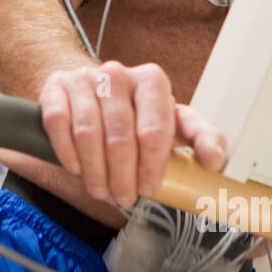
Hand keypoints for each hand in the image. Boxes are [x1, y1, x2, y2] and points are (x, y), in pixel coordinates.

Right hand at [38, 60, 226, 209]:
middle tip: (124, 197)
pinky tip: (76, 168)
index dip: (151, 167)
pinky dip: (67, 152)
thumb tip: (215, 160)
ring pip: (88, 133)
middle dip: (122, 176)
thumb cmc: (137, 113)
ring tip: (101, 190)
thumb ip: (202, 138)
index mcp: (151, 80)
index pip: (154, 131)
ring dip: (95, 171)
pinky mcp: (56, 87)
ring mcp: (83, 79)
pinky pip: (58, 124)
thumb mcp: (174, 123)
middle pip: (120, 137)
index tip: (148, 188)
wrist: (93, 90)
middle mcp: (117, 74)